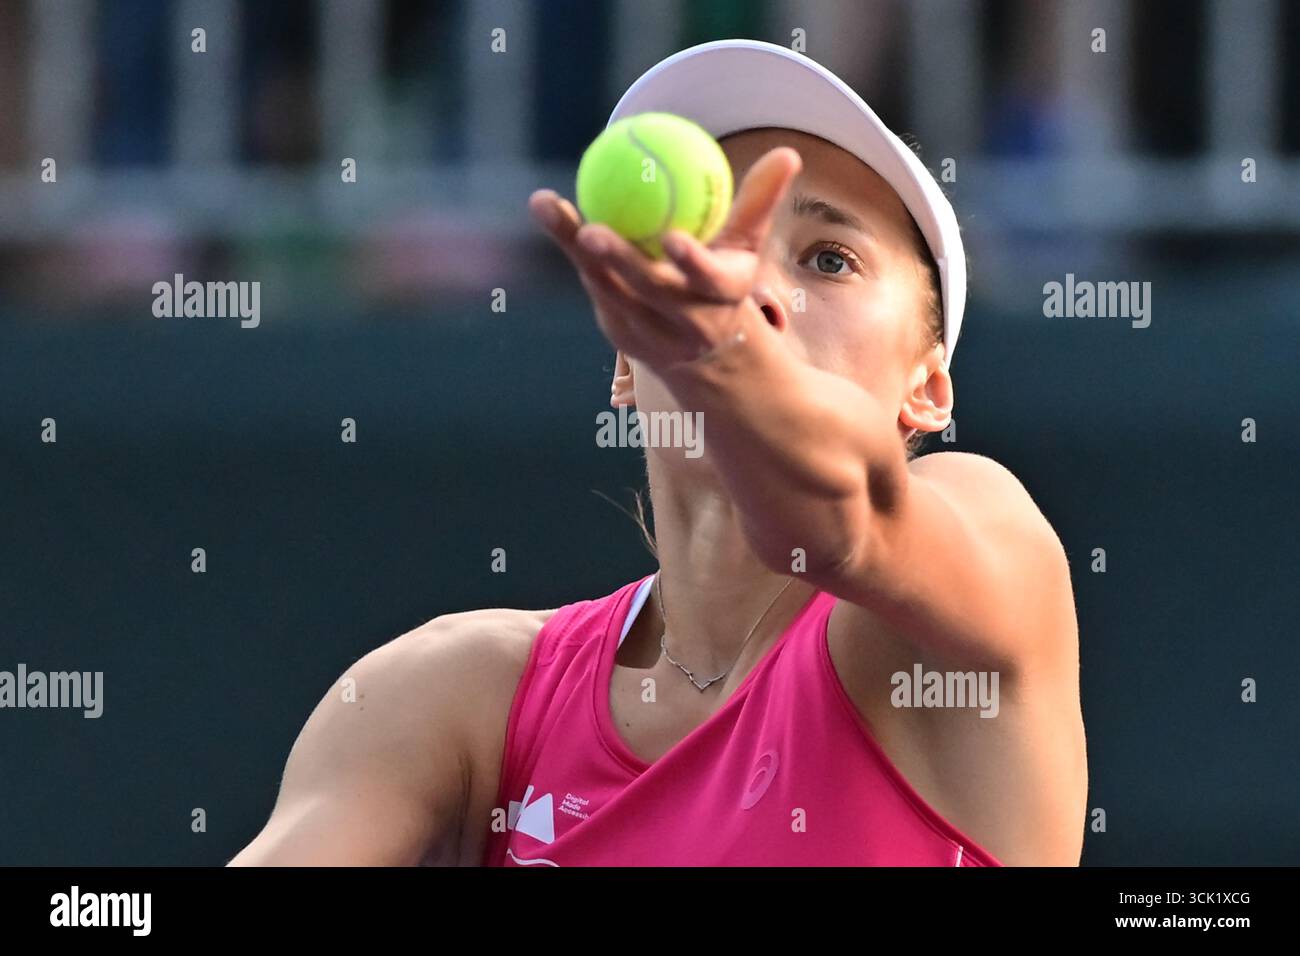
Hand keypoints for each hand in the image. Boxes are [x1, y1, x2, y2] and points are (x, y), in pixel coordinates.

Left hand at [528, 146, 802, 373]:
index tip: (673, 237)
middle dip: (619, 262)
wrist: (708, 357)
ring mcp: (648, 333)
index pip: (707, 280)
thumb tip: (788, 154)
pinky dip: (574, 252)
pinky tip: (552, 213)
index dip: (691, 262)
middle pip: (648, 290)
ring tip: (549, 206)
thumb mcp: (746, 248)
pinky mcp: (619, 334)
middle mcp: (685, 323)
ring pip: (608, 288)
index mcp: (721, 299)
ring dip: (577, 249)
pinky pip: (595, 285)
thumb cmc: (725, 282)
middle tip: (591, 228)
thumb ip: (759, 202)